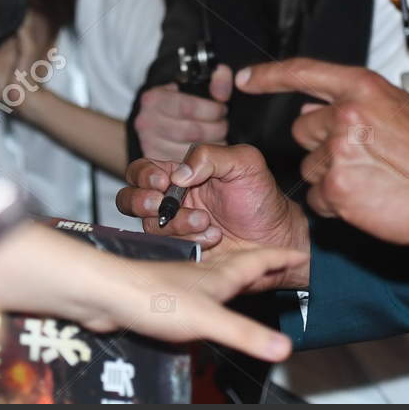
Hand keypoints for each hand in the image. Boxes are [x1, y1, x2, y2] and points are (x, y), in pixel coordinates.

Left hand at [0, 224, 296, 361]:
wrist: (106, 295)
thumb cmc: (152, 298)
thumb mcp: (208, 318)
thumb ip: (245, 332)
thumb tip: (284, 347)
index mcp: (221, 276)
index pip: (260, 261)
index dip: (283, 255)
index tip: (303, 250)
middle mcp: (204, 274)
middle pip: (243, 264)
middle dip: (265, 262)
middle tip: (283, 262)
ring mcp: (184, 283)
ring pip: (219, 274)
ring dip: (237, 274)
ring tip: (249, 280)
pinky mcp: (166, 296)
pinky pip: (199, 291)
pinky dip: (212, 293)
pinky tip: (205, 304)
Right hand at [116, 143, 308, 289]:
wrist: (277, 238)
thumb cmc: (261, 198)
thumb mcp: (244, 163)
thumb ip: (210, 156)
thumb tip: (178, 174)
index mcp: (181, 175)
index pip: (142, 170)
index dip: (144, 175)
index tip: (164, 181)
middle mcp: (172, 201)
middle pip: (131, 199)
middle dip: (142, 201)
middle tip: (165, 204)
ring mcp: (175, 230)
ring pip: (149, 226)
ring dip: (176, 224)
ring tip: (208, 222)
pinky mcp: (181, 253)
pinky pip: (167, 250)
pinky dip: (188, 242)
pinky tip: (212, 239)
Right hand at [134, 63, 231, 161]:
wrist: (158, 123)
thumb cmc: (182, 103)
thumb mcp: (196, 86)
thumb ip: (215, 81)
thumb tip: (224, 80)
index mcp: (154, 99)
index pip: (189, 107)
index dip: (212, 110)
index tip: (222, 109)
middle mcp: (147, 122)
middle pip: (193, 132)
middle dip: (216, 128)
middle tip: (223, 124)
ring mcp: (150, 145)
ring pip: (193, 151)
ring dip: (213, 145)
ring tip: (217, 136)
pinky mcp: (158, 163)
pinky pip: (188, 165)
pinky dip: (205, 160)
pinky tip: (209, 150)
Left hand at [236, 58, 408, 246]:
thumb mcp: (399, 108)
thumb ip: (357, 103)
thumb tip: (316, 104)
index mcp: (362, 89)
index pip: (302, 73)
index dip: (269, 76)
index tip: (246, 78)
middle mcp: (346, 115)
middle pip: (301, 130)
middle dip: (321, 145)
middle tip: (359, 157)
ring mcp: (339, 152)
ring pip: (309, 167)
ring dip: (330, 176)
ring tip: (370, 180)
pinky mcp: (336, 189)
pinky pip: (317, 198)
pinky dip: (335, 203)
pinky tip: (365, 199)